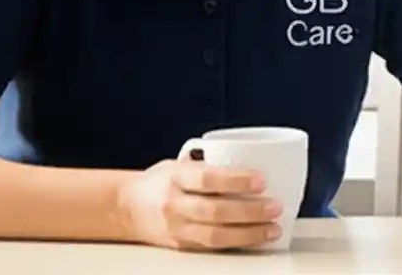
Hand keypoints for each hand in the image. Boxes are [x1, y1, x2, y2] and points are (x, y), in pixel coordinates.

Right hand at [115, 157, 283, 250]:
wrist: (126, 208)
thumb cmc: (159, 182)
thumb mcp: (179, 164)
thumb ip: (209, 162)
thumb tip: (251, 154)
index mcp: (176, 177)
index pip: (208, 179)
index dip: (236, 180)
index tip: (261, 180)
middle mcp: (175, 204)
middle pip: (216, 210)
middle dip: (250, 211)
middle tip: (275, 207)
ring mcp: (178, 228)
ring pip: (216, 235)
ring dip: (249, 233)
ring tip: (273, 228)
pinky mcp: (182, 245)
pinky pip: (212, 246)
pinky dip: (238, 243)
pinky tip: (257, 239)